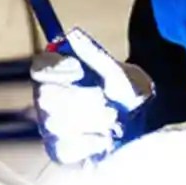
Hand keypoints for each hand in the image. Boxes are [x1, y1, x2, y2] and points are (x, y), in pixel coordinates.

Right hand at [30, 28, 152, 164]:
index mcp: (59, 72)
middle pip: (46, 97)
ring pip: (56, 123)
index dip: (55, 69)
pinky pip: (64, 148)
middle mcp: (47, 98)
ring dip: (90, 121)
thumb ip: (96, 56)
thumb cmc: (130, 92)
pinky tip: (105, 139)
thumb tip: (72, 34)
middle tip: (107, 103)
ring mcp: (50, 126)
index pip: (39, 66)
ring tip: (113, 120)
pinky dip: (89, 143)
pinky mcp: (59, 150)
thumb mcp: (121, 72)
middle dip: (81, 100)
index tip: (78, 71)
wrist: (146, 125)